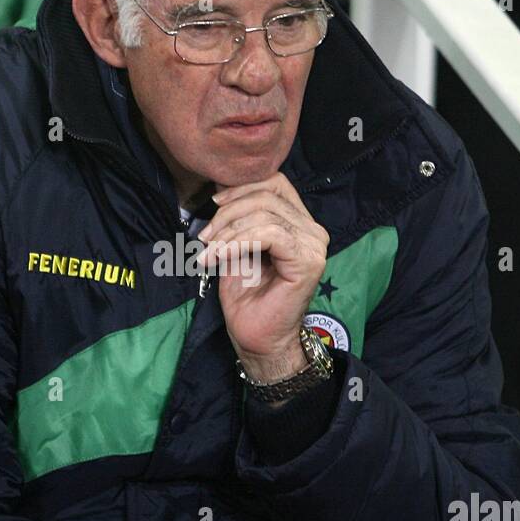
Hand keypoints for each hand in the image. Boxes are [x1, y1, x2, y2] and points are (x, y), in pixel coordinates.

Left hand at [198, 174, 328, 383]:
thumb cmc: (247, 296)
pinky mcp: (308, 260)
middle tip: (205, 236)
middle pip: (267, 195)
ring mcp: (314, 245)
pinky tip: (219, 258)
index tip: (213, 204)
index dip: (241, 187)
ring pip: (265, 214)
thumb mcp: (237, 244)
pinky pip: (268, 234)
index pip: (274, 183)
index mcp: (300, 222)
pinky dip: (237, 242)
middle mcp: (313, 230)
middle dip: (228, 212)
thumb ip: (238, 216)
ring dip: (228, 231)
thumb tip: (221, 185)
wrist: (256, 337)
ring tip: (208, 251)